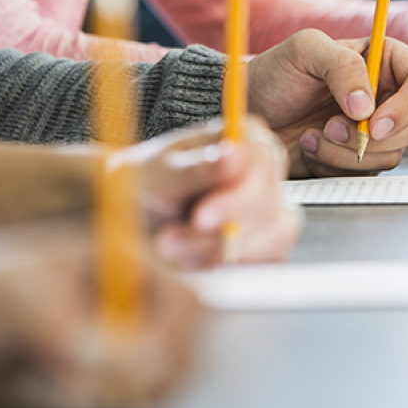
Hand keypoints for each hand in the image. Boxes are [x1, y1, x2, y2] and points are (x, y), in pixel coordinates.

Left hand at [0, 219, 202, 407]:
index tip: (140, 373)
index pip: (185, 301)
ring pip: (163, 386)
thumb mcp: (11, 302)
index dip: (176, 341)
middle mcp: (128, 305)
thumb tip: (116, 369)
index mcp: (118, 263)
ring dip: (135, 402)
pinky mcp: (101, 383)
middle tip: (110, 399)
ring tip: (76, 400)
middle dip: (159, 380)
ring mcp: (118, 346)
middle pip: (186, 350)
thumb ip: (64, 330)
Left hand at [118, 119, 299, 267]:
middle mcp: (265, 173)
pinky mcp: (268, 246)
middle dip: (216, 233)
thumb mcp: (161, 173)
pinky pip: (263, 263)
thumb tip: (232, 155)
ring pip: (269, 239)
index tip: (200, 219)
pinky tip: (191, 260)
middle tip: (168, 241)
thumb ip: (196, 167)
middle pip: (267, 207)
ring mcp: (272, 210)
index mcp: (247, 139)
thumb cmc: (149, 184)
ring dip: (214, 253)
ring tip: (170, 247)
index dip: (235, 198)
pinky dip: (225, 268)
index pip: (262, 167)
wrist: (135, 218)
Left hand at [247, 29, 407, 177]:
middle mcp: (388, 95)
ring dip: (346, 152)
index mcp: (385, 60)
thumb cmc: (275, 73)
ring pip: (391, 155)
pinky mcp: (358, 157)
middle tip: (328, 127)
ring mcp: (375, 129)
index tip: (373, 123)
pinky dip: (335, 166)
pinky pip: (366, 173)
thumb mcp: (304, 51)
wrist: (250, 109)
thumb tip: (368, 105)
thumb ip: (342, 65)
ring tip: (310, 135)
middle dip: (371, 136)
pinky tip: (309, 148)